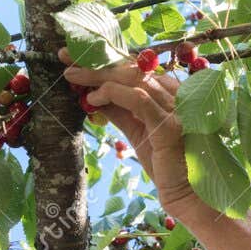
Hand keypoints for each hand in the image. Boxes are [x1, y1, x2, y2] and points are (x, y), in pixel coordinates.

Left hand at [59, 49, 205, 215]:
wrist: (186, 194)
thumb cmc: (165, 165)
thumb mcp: (137, 132)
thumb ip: (119, 111)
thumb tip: (93, 95)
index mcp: (170, 92)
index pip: (134, 67)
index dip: (105, 58)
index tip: (75, 55)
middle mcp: (175, 94)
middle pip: (131, 68)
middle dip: (96, 61)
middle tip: (65, 57)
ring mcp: (175, 108)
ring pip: (132, 78)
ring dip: (98, 75)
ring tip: (72, 77)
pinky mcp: (169, 125)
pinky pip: (138, 99)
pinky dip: (113, 94)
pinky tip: (93, 99)